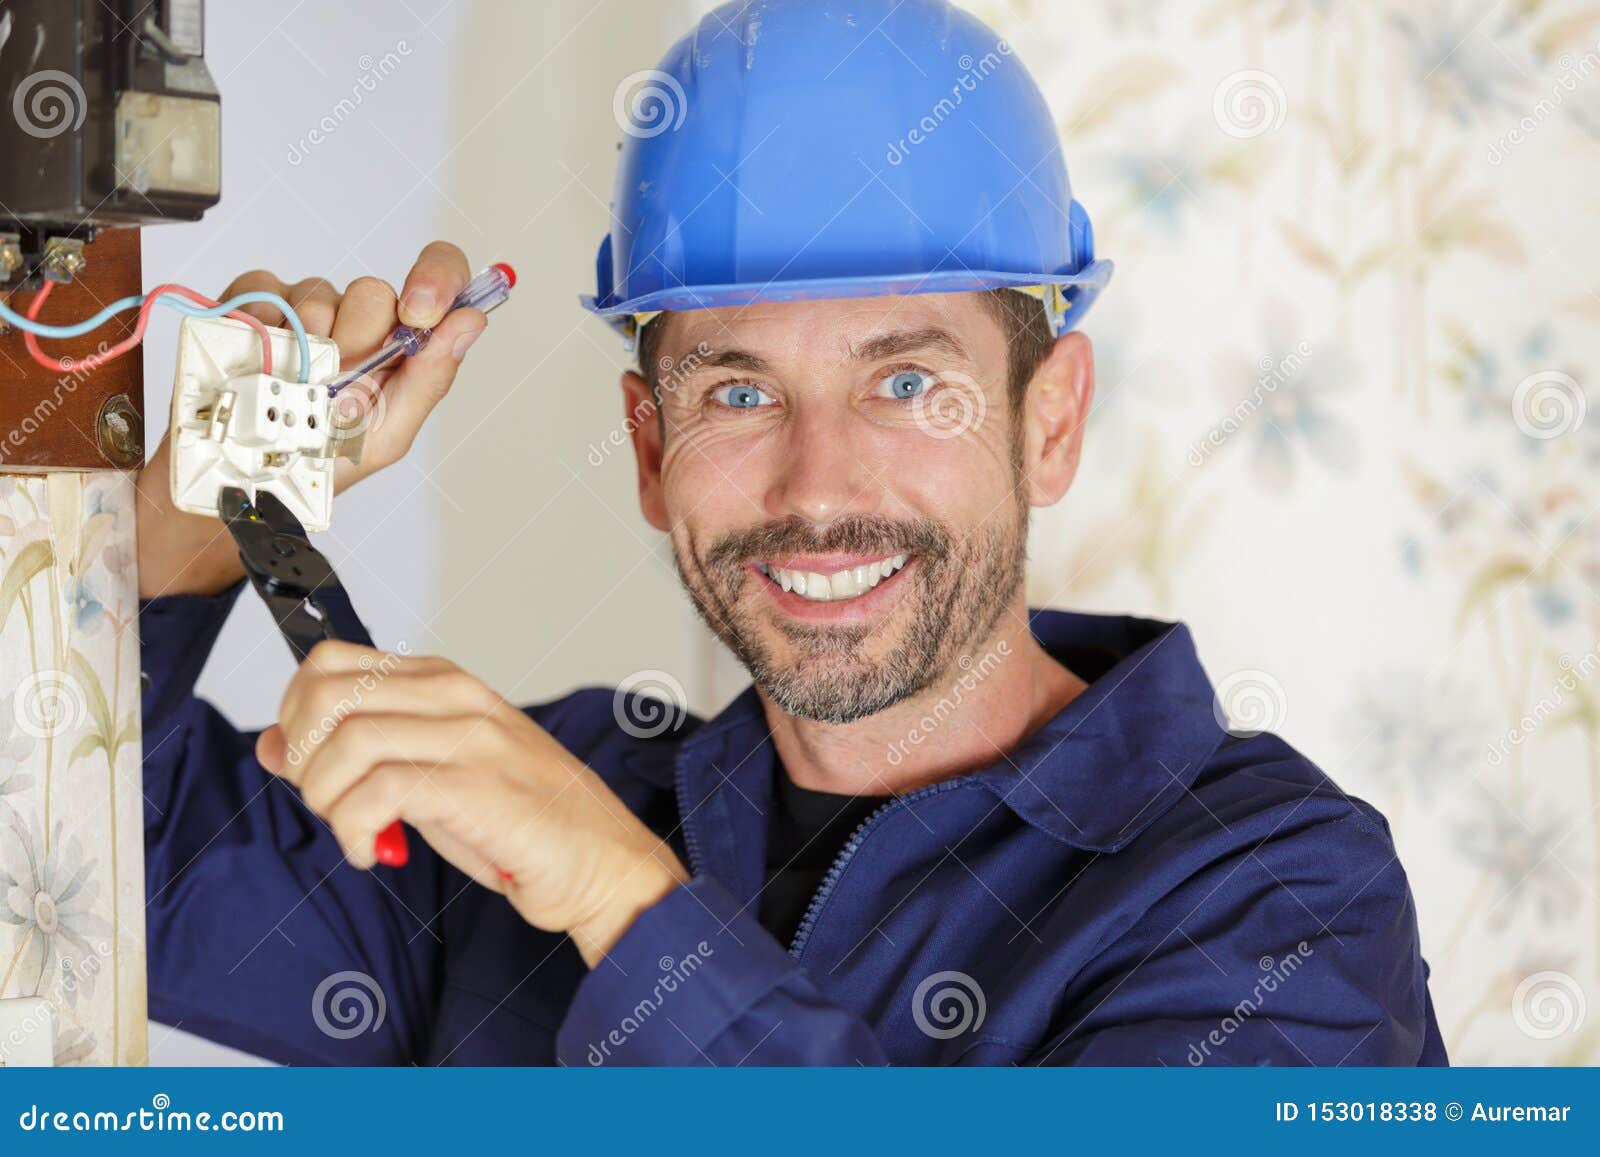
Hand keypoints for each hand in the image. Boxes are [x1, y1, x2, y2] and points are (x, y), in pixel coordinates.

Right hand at [135, 241, 486, 598]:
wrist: (240, 479)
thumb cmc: (321, 463)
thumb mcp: (386, 435)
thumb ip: (431, 377)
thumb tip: (470, 322)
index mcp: (400, 346)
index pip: (440, 280)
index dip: (437, 280)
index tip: (419, 313)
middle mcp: (360, 319)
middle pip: (374, 290)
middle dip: (359, 339)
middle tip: (337, 381)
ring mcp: (307, 306)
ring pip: (319, 291)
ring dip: (308, 343)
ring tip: (293, 383)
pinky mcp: (256, 299)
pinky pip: (264, 286)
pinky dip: (263, 324)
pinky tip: (261, 358)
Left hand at [255, 641, 689, 965]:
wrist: (601, 861)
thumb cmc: (520, 822)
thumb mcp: (428, 778)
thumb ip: (358, 756)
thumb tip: (274, 744)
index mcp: (445, 683)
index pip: (331, 662)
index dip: (295, 715)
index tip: (309, 766)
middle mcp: (456, 698)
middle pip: (326, 693)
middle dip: (303, 758)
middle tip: (328, 803)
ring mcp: (469, 738)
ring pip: (346, 741)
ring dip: (327, 800)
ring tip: (354, 833)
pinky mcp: (475, 786)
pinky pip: (378, 791)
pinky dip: (355, 831)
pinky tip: (375, 852)